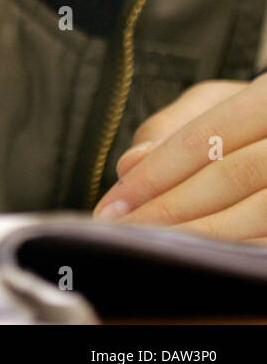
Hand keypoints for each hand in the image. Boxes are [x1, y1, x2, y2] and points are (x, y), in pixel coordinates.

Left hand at [92, 74, 266, 242]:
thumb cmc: (247, 118)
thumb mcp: (210, 105)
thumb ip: (167, 130)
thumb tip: (129, 166)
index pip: (202, 140)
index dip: (153, 176)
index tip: (112, 207)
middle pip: (232, 177)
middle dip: (171, 209)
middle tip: (125, 233)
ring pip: (259, 214)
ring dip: (202, 235)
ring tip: (155, 248)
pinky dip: (237, 248)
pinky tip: (203, 258)